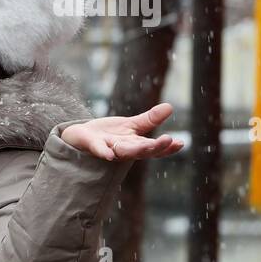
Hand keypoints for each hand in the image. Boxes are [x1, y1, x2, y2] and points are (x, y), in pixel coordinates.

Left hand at [60, 103, 184, 161]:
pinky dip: (104, 152)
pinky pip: (99, 150)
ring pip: (124, 151)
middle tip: (168, 141)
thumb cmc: (108, 134)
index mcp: (134, 145)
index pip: (153, 148)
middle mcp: (123, 150)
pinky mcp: (92, 145)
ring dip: (136, 149)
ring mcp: (108, 148)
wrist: (80, 138)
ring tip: (148, 145)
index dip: (166, 147)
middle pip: (141, 150)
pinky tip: (109, 155)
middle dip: (155, 147)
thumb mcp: (131, 125)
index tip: (180, 143)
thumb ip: (149, 119)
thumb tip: (170, 107)